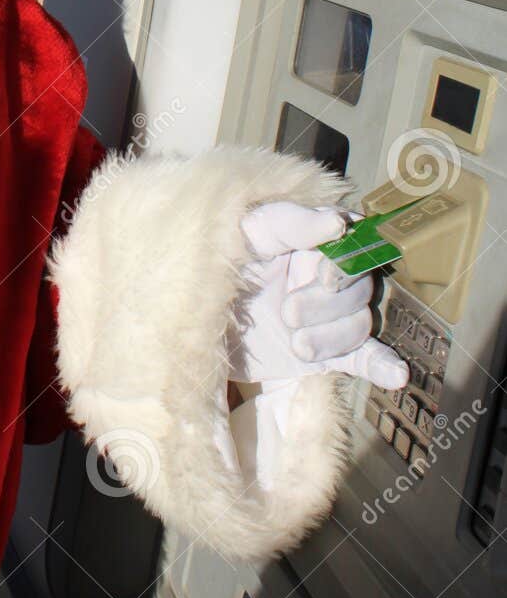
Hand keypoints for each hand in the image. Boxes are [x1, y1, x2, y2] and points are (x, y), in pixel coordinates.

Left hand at [228, 200, 407, 391]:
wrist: (201, 319)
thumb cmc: (223, 264)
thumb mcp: (249, 234)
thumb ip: (291, 223)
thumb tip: (338, 221)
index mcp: (316, 243)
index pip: (353, 247)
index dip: (345, 265)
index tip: (325, 277)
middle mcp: (331, 278)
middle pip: (359, 289)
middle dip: (326, 305)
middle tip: (288, 313)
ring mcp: (331, 317)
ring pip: (359, 324)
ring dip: (331, 338)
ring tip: (296, 345)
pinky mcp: (330, 352)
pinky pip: (366, 358)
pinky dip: (382, 366)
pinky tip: (396, 375)